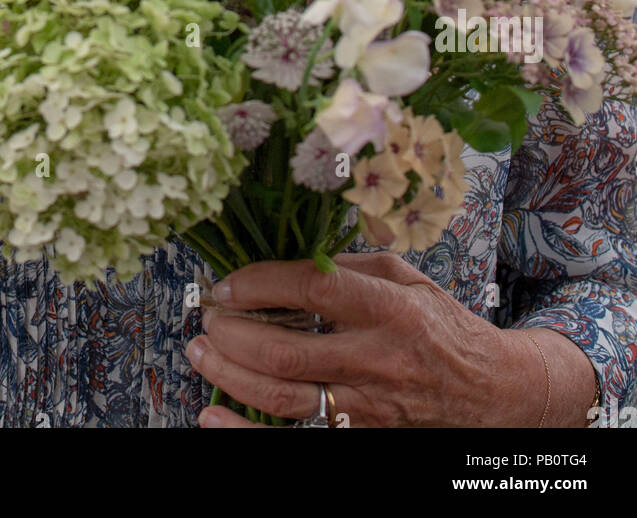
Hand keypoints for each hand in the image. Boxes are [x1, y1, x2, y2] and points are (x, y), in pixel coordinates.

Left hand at [185, 253, 594, 427]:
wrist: (494, 392)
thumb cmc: (445, 326)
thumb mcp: (408, 278)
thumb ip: (351, 267)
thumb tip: (291, 258)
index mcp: (389, 309)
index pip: (312, 290)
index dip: (260, 284)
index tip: (228, 282)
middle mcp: (376, 360)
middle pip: (286, 352)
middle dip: (232, 334)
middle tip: (207, 318)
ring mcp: (367, 406)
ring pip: (282, 399)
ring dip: (230, 375)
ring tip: (201, 352)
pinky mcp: (361, 436)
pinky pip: (293, 438)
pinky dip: (245, 431)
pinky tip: (211, 416)